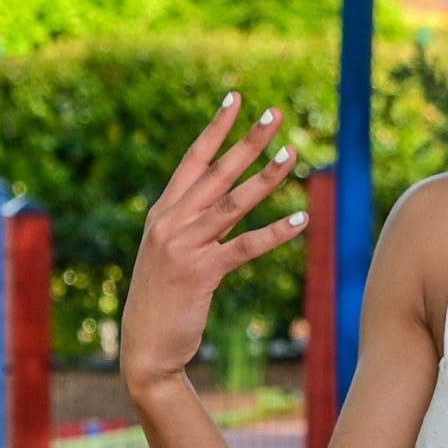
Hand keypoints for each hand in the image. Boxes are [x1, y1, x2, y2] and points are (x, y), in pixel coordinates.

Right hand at [120, 91, 305, 391]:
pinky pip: (245, 247)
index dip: (216, 127)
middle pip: (217, 172)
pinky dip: (276, 232)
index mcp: (163, 213)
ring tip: (293, 153)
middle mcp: (170, 222)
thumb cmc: (162, 300)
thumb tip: (225, 201)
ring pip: (233, 203)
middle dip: (248, 140)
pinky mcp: (201, 273)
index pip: (193, 159)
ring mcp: (183, 246)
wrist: (145, 349)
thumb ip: (194, 224)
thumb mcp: (171, 253)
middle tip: (275, 113)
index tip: (236, 97)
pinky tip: (302, 219)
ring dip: (266, 177)